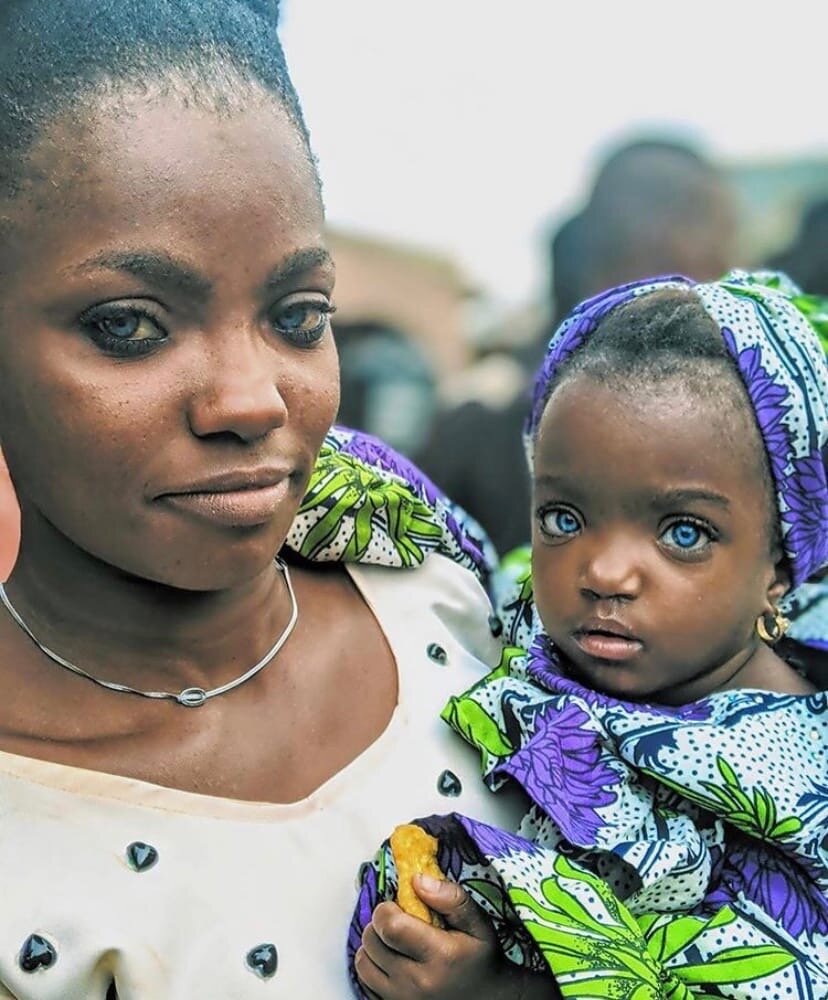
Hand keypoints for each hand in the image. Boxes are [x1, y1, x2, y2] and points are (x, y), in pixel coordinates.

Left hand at [355, 875, 553, 999]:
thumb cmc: (481, 959)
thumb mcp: (478, 924)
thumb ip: (452, 899)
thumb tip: (418, 880)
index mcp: (439, 956)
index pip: (390, 926)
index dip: (386, 909)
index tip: (397, 906)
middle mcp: (416, 984)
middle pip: (372, 942)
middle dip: (379, 924)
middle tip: (398, 921)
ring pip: (363, 962)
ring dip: (373, 945)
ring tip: (394, 940)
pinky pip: (365, 982)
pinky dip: (373, 967)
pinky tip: (392, 961)